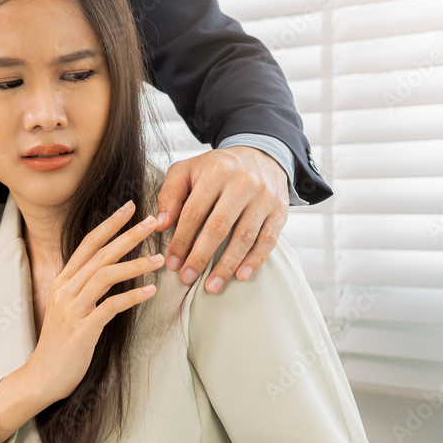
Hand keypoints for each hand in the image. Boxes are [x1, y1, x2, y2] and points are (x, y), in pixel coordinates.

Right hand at [27, 200, 163, 402]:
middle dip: (129, 235)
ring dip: (136, 264)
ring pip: (106, 275)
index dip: (110, 224)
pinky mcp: (82, 329)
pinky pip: (111, 306)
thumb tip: (110, 272)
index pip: (88, 243)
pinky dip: (133, 296)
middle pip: (101, 253)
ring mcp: (73, 309)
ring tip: (160, 259)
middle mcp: (66, 290)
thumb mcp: (68, 308)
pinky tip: (152, 291)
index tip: (131, 208)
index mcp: (63, 281)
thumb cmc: (60, 344)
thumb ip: (85, 288)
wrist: (41, 377)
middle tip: (154, 221)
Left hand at [155, 146, 289, 293]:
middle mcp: (243, 182)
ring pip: (244, 236)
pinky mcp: (280, 210)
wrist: (261, 155)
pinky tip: (241, 276)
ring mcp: (264, 197)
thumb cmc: (217, 168)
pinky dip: (255, 260)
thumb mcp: (188, 170)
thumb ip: (170, 194)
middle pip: (219, 226)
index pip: (194, 212)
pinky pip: (268, 239)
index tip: (172, 262)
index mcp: (216, 171)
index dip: (181, 240)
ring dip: (226, 265)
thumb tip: (162, 224)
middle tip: (187, 277)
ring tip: (212, 286)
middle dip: (200, 256)